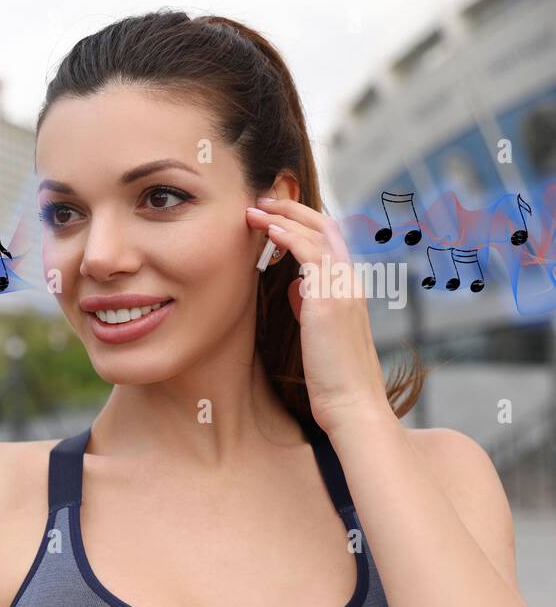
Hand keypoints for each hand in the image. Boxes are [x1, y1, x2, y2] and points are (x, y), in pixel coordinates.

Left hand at [245, 197, 392, 435]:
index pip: (329, 241)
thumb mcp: (319, 334)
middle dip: (292, 209)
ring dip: (284, 216)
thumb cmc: (333, 379)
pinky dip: (288, 237)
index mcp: (349, 289)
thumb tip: (294, 290)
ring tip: (254, 208)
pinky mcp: (330, 300)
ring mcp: (344, 289)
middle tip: (261, 200)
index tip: (272, 216)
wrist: (352, 405)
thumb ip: (310, 306)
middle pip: (326, 227)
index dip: (302, 223)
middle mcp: (351, 282)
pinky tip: (267, 230)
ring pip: (317, 234)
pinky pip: (310, 255)